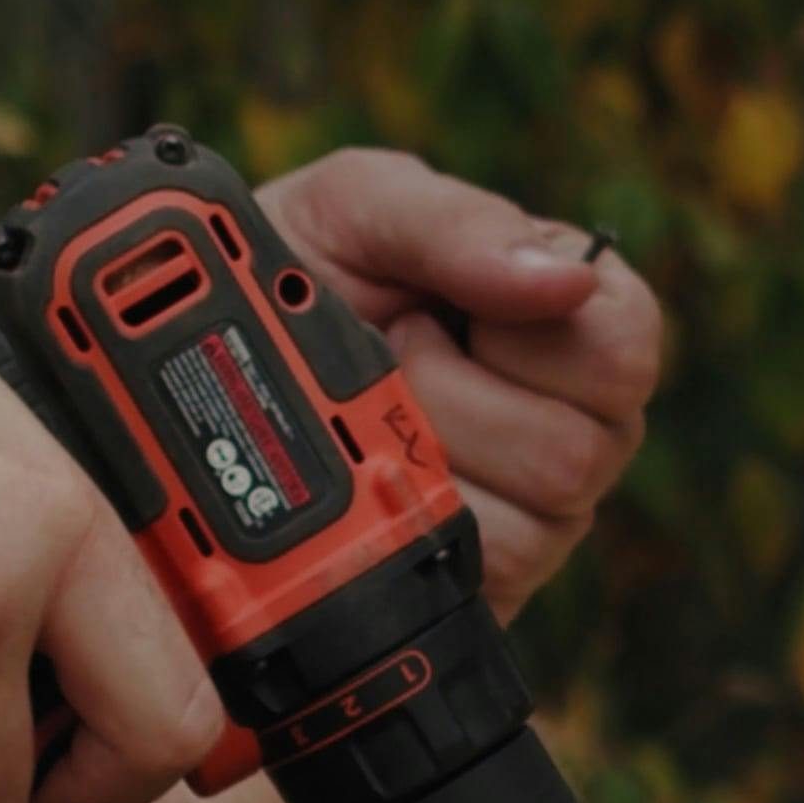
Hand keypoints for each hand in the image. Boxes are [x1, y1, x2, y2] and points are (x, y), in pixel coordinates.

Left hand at [259, 149, 660, 618]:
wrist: (176, 381)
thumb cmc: (287, 280)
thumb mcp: (350, 213)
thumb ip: (452, 225)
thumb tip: (567, 279)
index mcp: (554, 322)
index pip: (627, 341)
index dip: (548, 334)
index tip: (453, 315)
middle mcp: (560, 427)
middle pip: (581, 447)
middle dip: (453, 401)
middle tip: (383, 365)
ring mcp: (525, 519)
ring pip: (534, 522)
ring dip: (422, 463)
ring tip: (361, 425)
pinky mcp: (478, 589)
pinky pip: (482, 580)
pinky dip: (404, 530)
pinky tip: (358, 494)